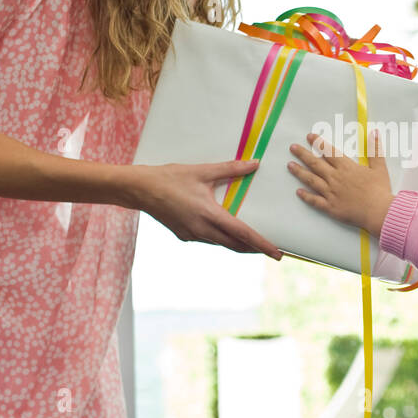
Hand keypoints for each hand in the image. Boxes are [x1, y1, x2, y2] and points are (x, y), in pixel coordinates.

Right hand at [119, 160, 282, 259]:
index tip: (277, 253)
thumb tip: (254, 164)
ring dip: (237, 244)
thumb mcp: (202, 171)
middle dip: (254, 248)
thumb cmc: (170, 178)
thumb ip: (230, 169)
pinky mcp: (184, 235)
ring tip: (253, 241)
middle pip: (235, 245)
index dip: (262, 244)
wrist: (140, 189)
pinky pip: (208, 239)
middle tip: (271, 250)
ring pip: (221, 243)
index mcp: (209, 214)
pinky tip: (225, 231)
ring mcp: (191, 235)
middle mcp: (201, 229)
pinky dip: (221, 238)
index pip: (242, 234)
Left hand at [288, 130, 394, 235]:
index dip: (318, 143)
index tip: (309, 136)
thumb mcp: (379, 167)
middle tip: (293, 147)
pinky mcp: (330, 207)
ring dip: (299, 172)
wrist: (378, 212)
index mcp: (346, 167)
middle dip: (302, 154)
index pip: (328, 151)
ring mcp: (330, 192)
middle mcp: (335, 178)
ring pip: (311, 180)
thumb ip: (374, 150)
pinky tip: (298, 192)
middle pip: (315, 163)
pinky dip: (305, 196)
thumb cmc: (380, 190)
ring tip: (289, 165)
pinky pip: (314, 200)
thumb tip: (373, 133)